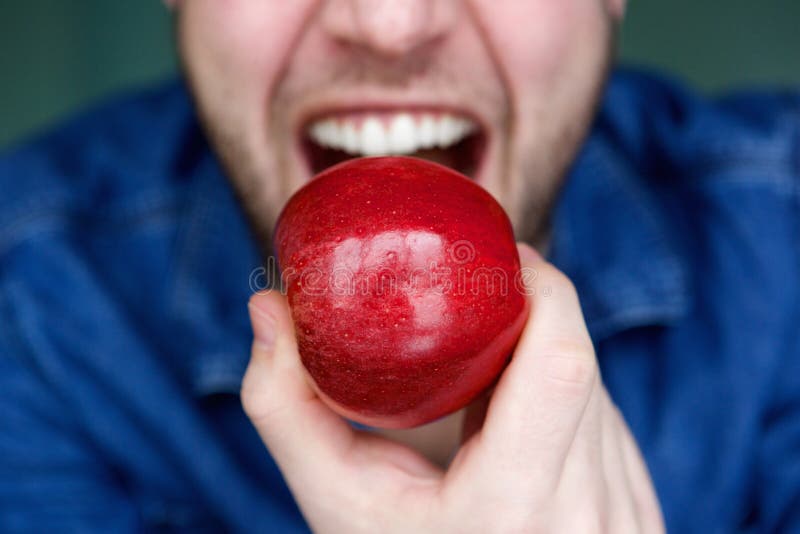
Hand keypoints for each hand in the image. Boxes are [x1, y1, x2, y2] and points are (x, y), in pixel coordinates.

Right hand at [241, 243, 664, 532]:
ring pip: (599, 390)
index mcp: (513, 510)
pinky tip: (516, 414)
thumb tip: (265, 308)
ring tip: (489, 361)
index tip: (501, 256)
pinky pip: (607, 422)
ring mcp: (626, 517)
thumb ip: (285, 405)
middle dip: (537, 310)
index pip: (561, 366)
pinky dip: (562, 396)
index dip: (545, 290)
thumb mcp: (332, 498)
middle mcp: (589, 514)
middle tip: (482, 290)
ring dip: (547, 353)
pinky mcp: (639, 512)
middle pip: (582, 363)